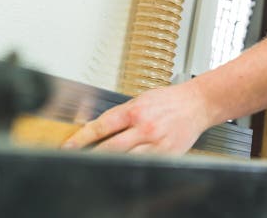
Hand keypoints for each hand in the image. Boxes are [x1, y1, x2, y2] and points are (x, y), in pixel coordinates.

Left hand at [61, 81, 210, 153]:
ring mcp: (156, 142)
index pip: (101, 126)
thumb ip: (119, 114)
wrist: (198, 103)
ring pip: (125, 158)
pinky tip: (123, 166)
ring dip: (109, 162)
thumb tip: (95, 126)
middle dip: (92, 155)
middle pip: (110, 147)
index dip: (81, 138)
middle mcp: (145, 126)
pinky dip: (131, 165)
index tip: (68, 147)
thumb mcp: (141, 99)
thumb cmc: (169, 100)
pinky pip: (144, 164)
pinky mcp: (166, 154)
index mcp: (135, 110)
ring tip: (97, 164)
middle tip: (77, 159)